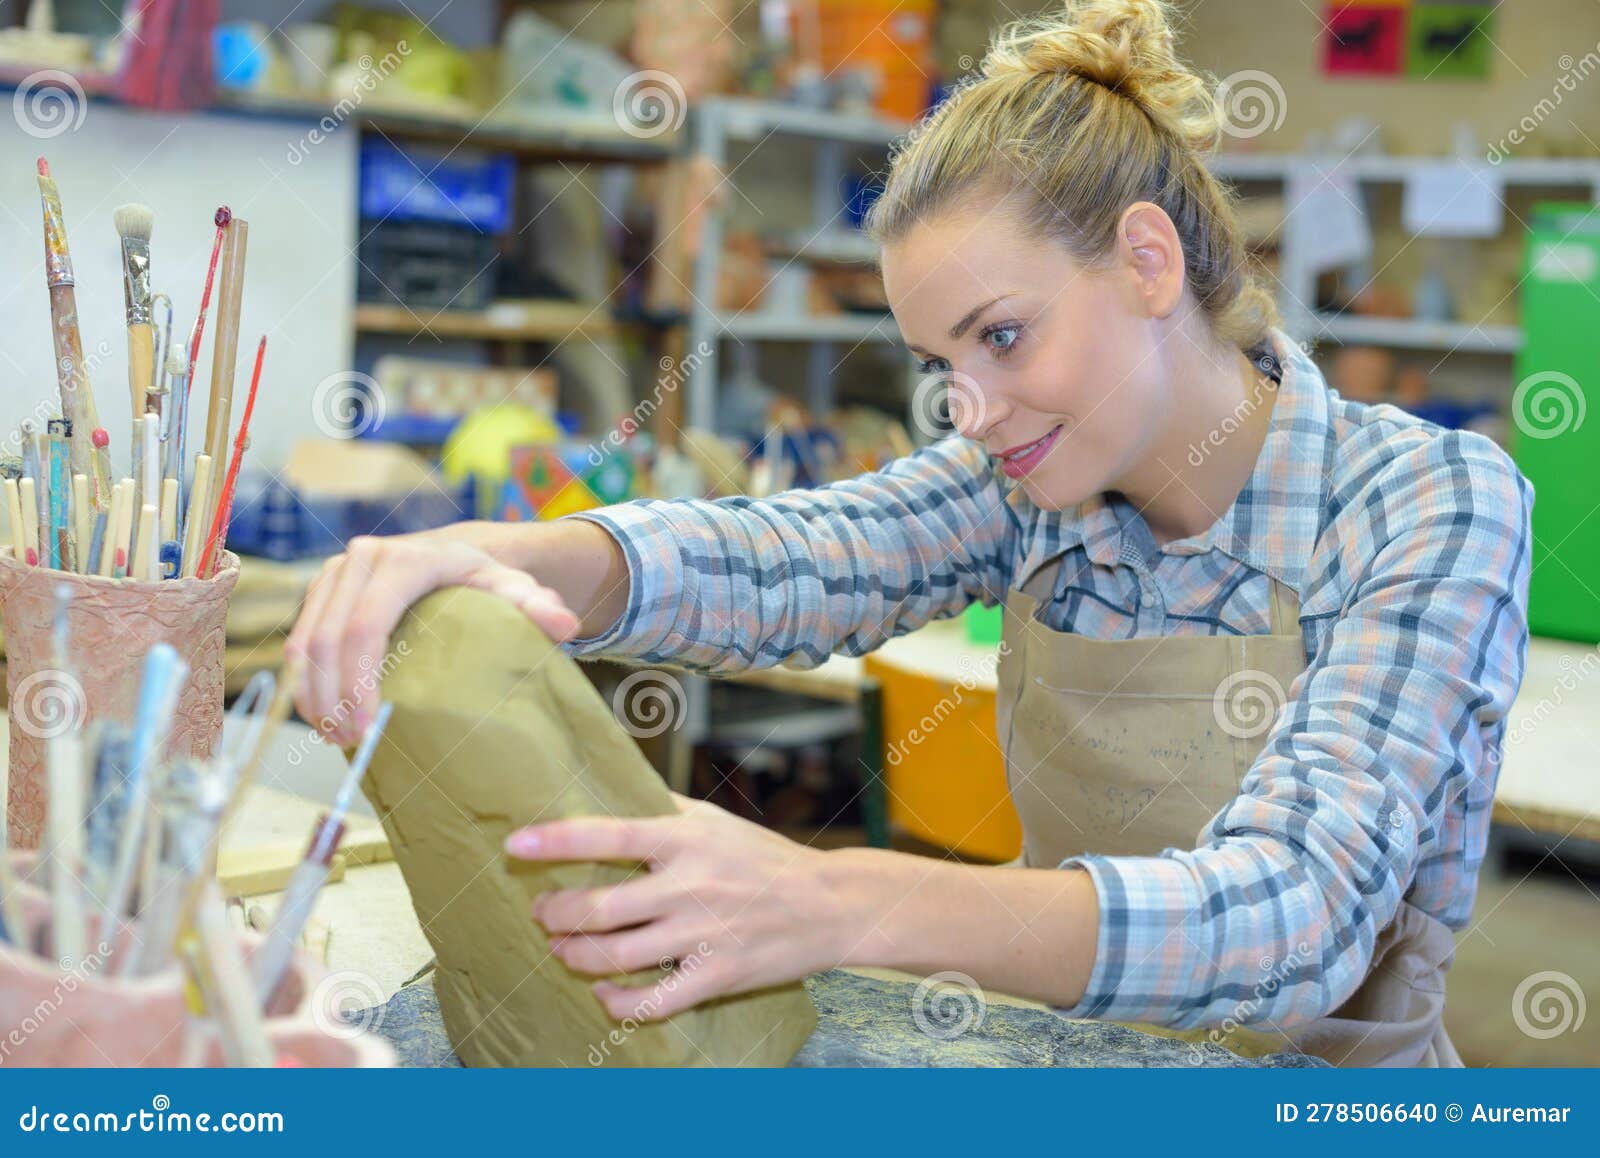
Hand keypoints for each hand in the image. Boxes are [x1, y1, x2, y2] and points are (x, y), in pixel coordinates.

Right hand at [286, 530, 579, 744]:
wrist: (453, 551)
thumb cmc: (483, 578)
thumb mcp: (514, 588)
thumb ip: (537, 605)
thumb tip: (565, 627)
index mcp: (404, 561)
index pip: (366, 625)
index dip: (359, 679)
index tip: (368, 726)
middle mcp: (359, 559)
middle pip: (325, 638)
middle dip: (330, 696)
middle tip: (348, 743)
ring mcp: (333, 574)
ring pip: (302, 642)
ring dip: (310, 695)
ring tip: (334, 738)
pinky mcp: (319, 591)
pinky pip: (298, 642)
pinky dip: (304, 683)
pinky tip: (322, 717)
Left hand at [507, 795, 847, 1020]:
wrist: (830, 904)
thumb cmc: (764, 857)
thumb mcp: (716, 819)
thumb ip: (664, 808)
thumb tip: (609, 790)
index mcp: (685, 839)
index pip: (608, 834)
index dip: (556, 840)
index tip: (516, 845)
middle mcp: (689, 886)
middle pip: (597, 909)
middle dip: (555, 913)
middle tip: (543, 911)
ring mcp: (702, 934)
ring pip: (613, 957)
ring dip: (574, 955)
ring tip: (562, 947)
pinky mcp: (717, 975)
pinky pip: (651, 1001)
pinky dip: (617, 1002)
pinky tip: (603, 994)